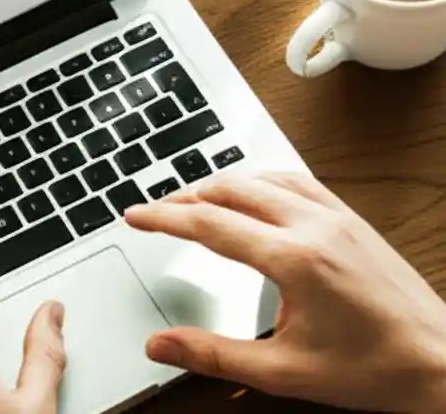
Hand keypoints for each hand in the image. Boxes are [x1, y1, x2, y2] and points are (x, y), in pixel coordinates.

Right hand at [126, 169, 445, 411]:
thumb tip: (158, 345)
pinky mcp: (353, 219)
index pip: (209, 224)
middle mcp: (315, 226)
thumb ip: (212, 355)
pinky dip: (260, 181)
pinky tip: (251, 193)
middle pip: (231, 189)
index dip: (163, 217)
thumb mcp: (282, 372)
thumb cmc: (372, 370)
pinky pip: (296, 180)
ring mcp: (337, 217)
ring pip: (262, 178)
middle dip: (185, 196)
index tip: (134, 216)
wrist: (442, 363)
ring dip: (221, 184)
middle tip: (156, 212)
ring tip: (193, 200)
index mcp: (294, 259)